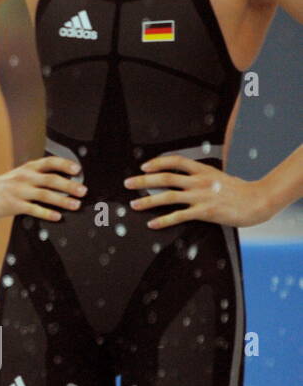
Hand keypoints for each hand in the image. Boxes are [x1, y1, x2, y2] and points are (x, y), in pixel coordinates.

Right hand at [0, 156, 86, 221]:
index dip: (64, 164)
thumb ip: (39, 177)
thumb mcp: (21, 175)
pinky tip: (56, 216)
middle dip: (69, 185)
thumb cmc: (3, 185)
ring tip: (75, 205)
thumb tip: (65, 183)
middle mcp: (25, 177)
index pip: (49, 162)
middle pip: (51, 179)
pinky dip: (46, 212)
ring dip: (62, 200)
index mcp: (28, 168)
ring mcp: (19, 191)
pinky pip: (33, 209)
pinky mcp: (13, 204)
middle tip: (83, 191)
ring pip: (45, 194)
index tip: (77, 169)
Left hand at [126, 156, 273, 228]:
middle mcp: (198, 181)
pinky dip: (163, 220)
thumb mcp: (218, 175)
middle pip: (164, 178)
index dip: (157, 163)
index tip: (144, 167)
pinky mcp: (204, 212)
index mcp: (202, 170)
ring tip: (134, 205)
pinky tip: (152, 223)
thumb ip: (201, 176)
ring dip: (147, 201)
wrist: (257, 201)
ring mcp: (200, 196)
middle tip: (128, 184)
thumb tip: (185, 178)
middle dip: (143, 181)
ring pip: (167, 197)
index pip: (175, 161)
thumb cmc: (238, 189)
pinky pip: (178, 216)